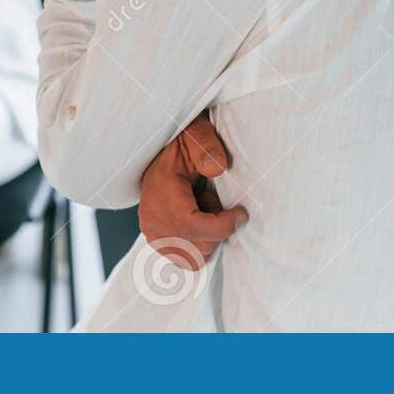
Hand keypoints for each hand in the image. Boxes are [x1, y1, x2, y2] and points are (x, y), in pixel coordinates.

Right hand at [138, 114, 246, 268]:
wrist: (158, 153)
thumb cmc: (180, 144)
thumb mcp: (195, 134)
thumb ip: (206, 146)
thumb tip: (218, 168)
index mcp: (161, 193)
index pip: (193, 226)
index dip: (223, 226)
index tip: (240, 213)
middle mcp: (152, 218)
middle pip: (197, 247)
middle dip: (216, 230)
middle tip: (213, 202)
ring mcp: (152, 232)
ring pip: (193, 259)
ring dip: (207, 239)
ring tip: (202, 211)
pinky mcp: (156, 240)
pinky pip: (184, 259)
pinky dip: (197, 245)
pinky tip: (195, 221)